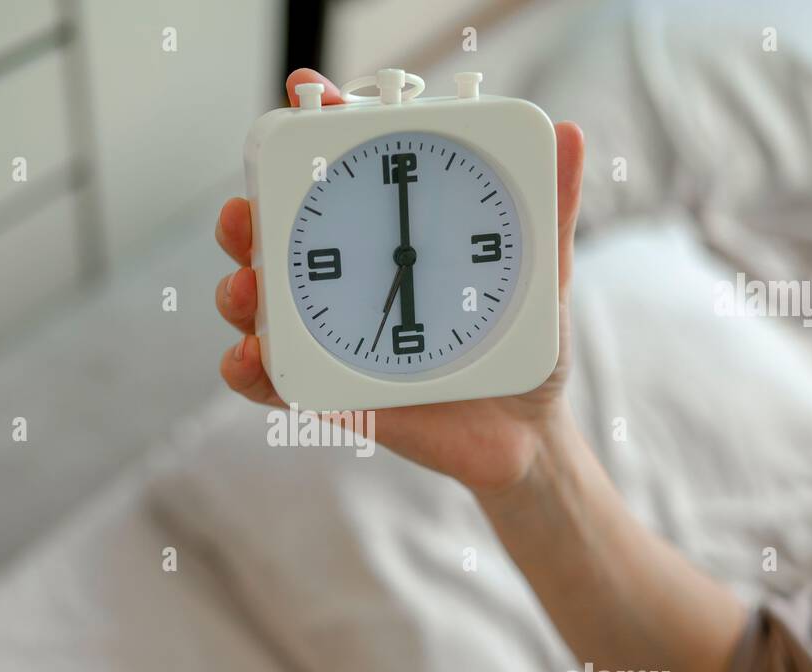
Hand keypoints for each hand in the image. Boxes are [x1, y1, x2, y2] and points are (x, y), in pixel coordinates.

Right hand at [215, 68, 585, 495]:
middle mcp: (345, 281)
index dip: (311, 133)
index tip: (307, 96)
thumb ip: (550, 212)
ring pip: (258, 305)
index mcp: (387, 239)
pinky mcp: (327, 393)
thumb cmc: (524, 349)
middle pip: (274, 238)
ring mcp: (329, 336)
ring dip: (237, 290)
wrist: (526, 435)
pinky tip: (253, 355)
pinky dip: (249, 368)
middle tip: (246, 211)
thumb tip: (573, 136)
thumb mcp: (542, 276)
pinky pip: (272, 381)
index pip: (336, 177)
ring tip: (248, 288)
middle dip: (247, 218)